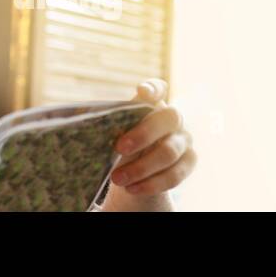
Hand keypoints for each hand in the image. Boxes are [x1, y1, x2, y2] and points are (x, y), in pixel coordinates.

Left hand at [105, 79, 196, 209]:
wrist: (135, 174)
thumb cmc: (122, 147)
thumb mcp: (115, 134)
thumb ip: (113, 125)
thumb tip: (86, 121)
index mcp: (154, 105)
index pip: (158, 88)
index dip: (153, 88)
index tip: (141, 92)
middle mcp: (174, 119)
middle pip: (169, 118)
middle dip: (144, 134)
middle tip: (118, 148)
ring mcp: (184, 141)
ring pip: (169, 152)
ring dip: (141, 167)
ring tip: (117, 178)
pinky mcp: (189, 163)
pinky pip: (175, 175)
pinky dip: (152, 184)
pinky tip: (132, 188)